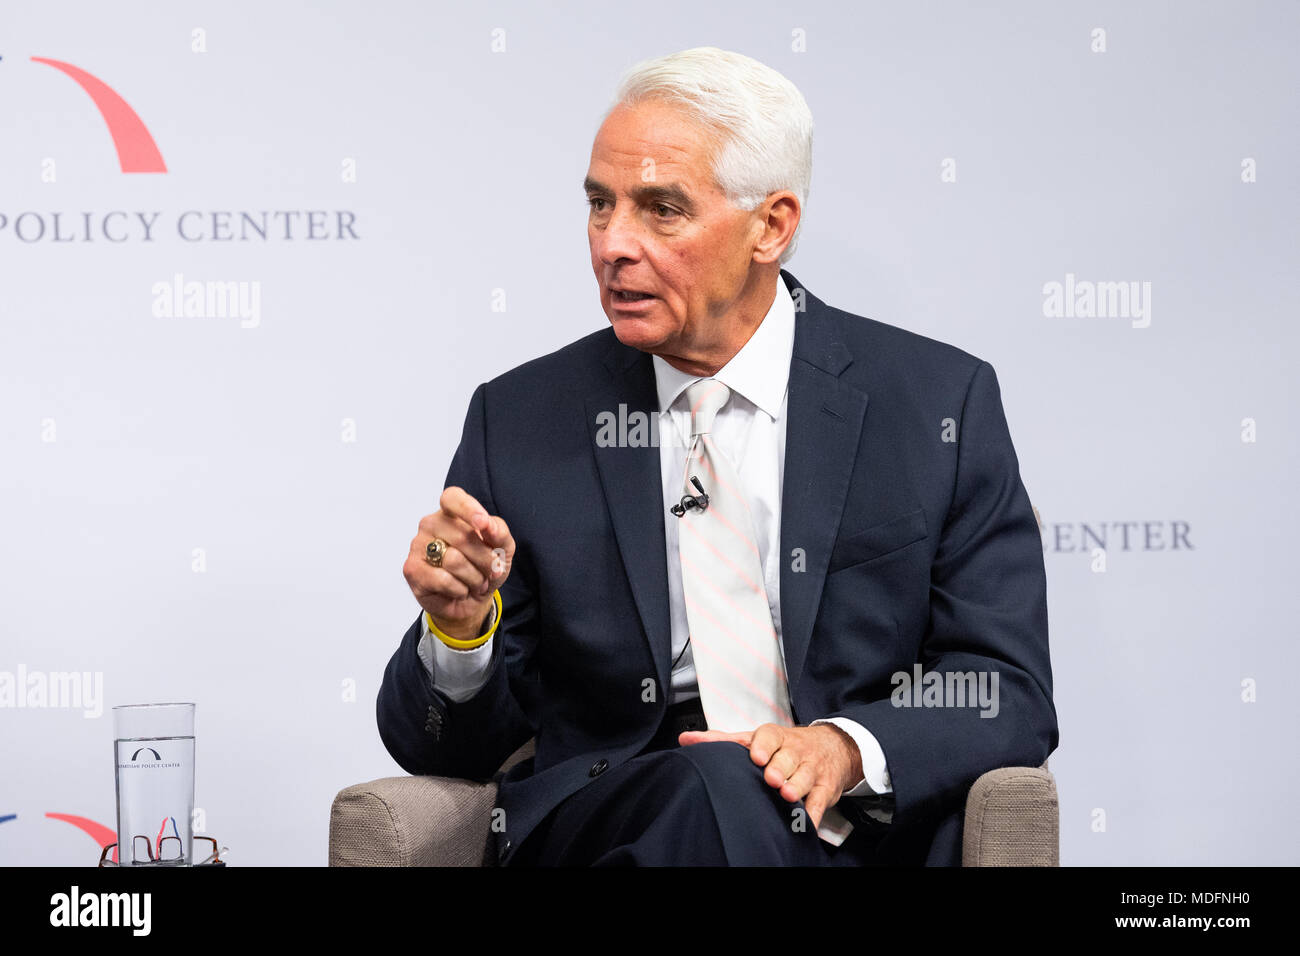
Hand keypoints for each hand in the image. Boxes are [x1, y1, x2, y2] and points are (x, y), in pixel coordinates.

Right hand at [403, 486, 514, 641]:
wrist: (472, 600)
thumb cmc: (483, 567)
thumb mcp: (502, 548)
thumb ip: (499, 531)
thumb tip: (488, 525)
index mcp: (451, 512)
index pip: (452, 498)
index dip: (468, 509)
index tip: (483, 523)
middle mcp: (431, 524)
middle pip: (463, 536)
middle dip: (486, 560)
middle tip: (492, 571)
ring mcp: (418, 545)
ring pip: (454, 560)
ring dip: (474, 578)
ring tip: (475, 582)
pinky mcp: (411, 569)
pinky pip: (443, 579)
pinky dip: (460, 590)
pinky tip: (459, 590)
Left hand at [679, 723, 862, 828]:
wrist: (831, 747)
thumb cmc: (784, 745)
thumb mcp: (756, 738)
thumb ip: (722, 740)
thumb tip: (685, 739)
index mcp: (776, 737)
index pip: (770, 736)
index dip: (763, 746)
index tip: (756, 757)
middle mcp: (794, 751)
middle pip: (787, 758)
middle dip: (779, 768)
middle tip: (771, 779)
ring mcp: (811, 769)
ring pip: (805, 777)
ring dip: (796, 786)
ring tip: (787, 794)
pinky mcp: (825, 788)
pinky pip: (820, 801)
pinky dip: (813, 812)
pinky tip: (806, 820)